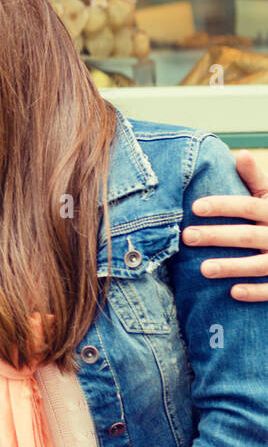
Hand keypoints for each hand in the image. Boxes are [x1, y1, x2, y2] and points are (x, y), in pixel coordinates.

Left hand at [186, 150, 267, 300]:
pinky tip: (233, 293)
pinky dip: (255, 291)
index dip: (222, 205)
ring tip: (203, 269)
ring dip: (232, 267)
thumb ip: (255, 178)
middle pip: (247, 235)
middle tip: (187, 236)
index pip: (247, 206)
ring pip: (259, 265)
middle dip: (217, 236)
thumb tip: (238, 153)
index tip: (195, 206)